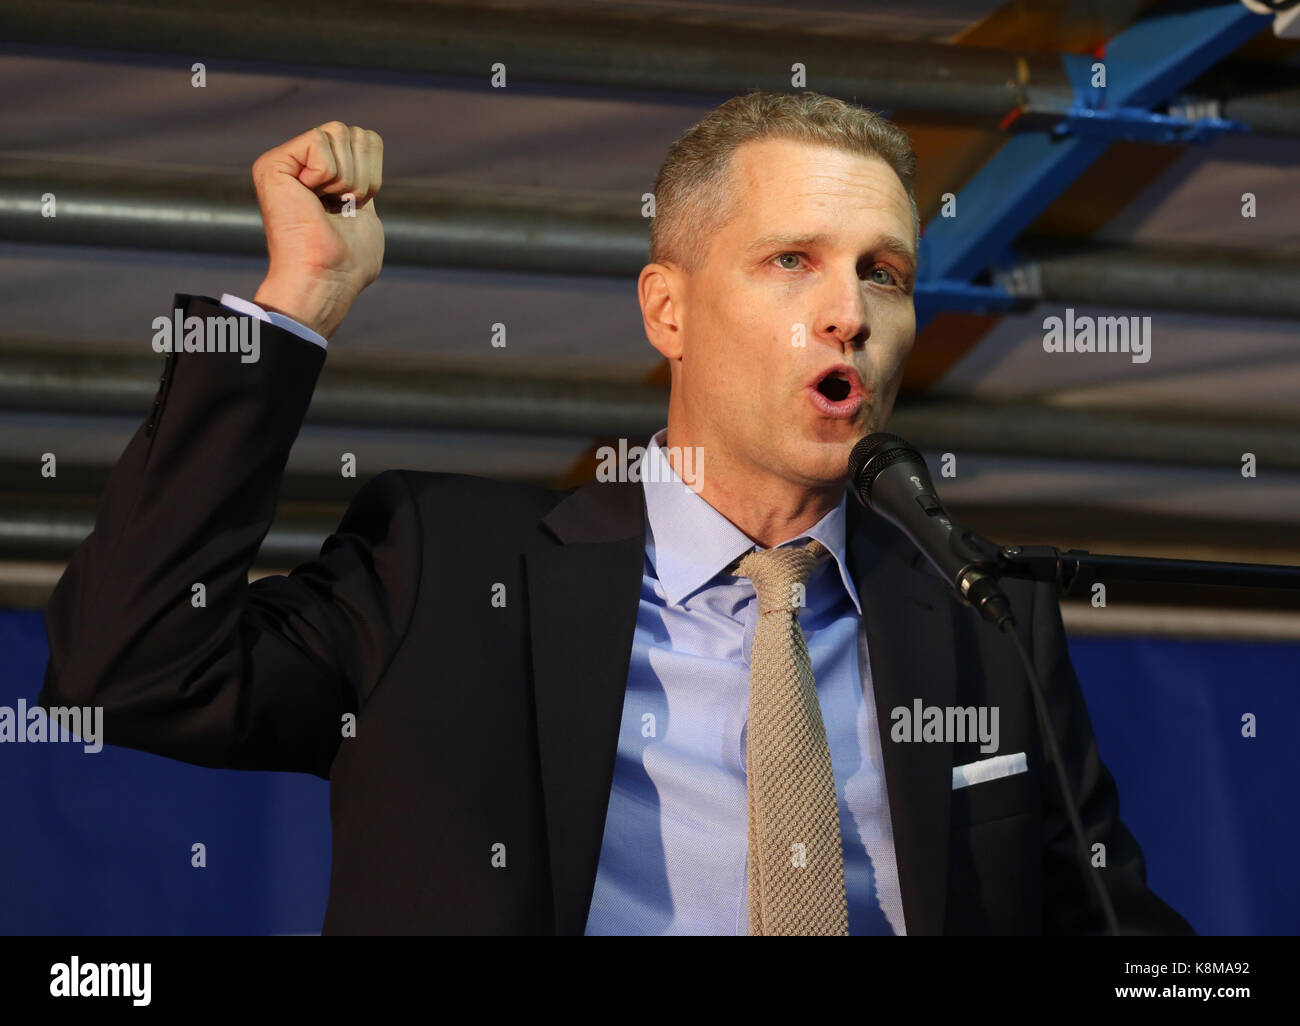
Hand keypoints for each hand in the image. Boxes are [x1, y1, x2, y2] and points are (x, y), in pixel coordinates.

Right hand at [251, 122, 384, 338]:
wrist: (326, 278)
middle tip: (342, 207)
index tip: (355, 206)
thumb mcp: (366, 215)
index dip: (373, 173)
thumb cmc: (348, 261)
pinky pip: (320, 141)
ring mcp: (285, 162)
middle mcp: (301, 163)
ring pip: (340, 132)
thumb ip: (362, 184)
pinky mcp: (273, 164)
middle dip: (362, 175)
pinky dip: (326, 175)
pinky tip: (311, 199)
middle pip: (356, 132)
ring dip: (347, 178)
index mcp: (323, 174)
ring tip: (327, 206)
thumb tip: (367, 166)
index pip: (368, 140)